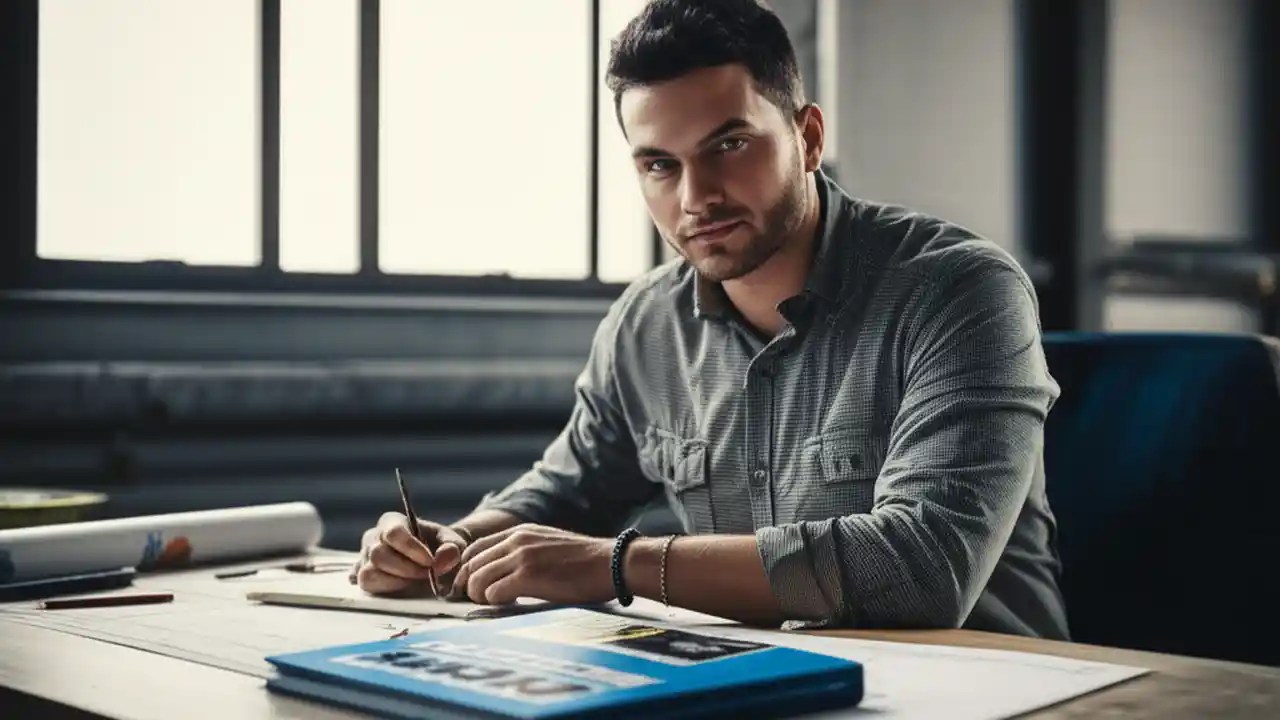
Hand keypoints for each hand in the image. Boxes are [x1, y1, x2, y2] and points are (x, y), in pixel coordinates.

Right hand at [351, 512, 470, 595]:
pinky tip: (399, 588)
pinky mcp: (363, 576)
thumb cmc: (441, 547)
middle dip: (405, 569)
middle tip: (425, 575)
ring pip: (368, 572)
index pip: (393, 533)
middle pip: (378, 554)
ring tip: (413, 582)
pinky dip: (381, 588)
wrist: (435, 560)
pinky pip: (364, 584)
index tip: (430, 562)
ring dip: (394, 582)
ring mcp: (365, 558)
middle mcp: (373, 537)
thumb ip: (451, 548)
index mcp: (392, 522)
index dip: (411, 548)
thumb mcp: (453, 543)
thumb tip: (440, 560)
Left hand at [451, 523, 613, 604]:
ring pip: (477, 580)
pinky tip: (512, 605)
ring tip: (497, 605)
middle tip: (482, 602)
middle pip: (471, 565)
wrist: (611, 563)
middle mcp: (516, 541)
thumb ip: (525, 550)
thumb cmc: (586, 562)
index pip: (474, 548)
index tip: (474, 587)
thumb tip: (505, 572)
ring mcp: (521, 557)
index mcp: (520, 532)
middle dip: (470, 586)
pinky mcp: (528, 577)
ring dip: (481, 597)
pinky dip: (495, 604)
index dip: (468, 570)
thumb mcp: (549, 543)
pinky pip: (493, 594)